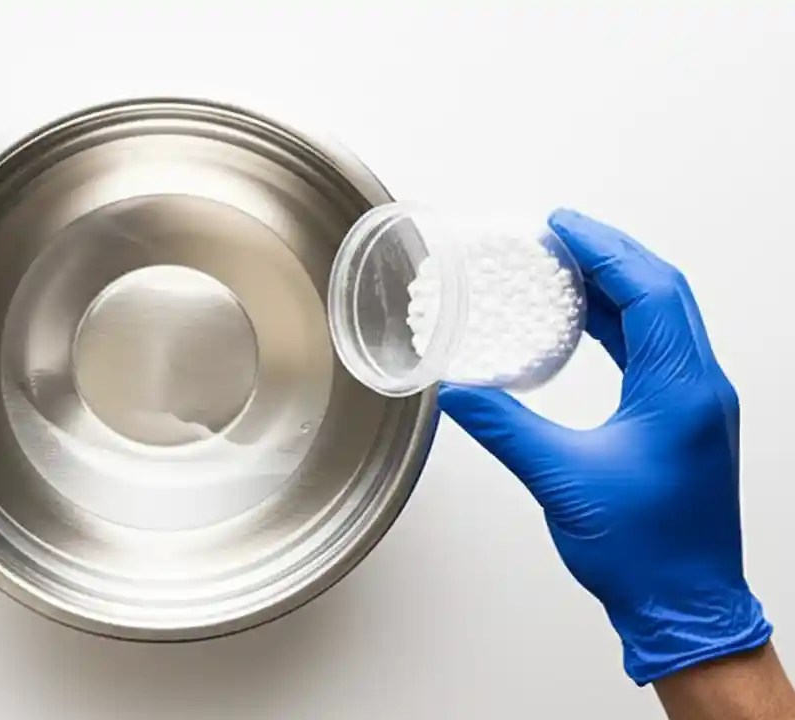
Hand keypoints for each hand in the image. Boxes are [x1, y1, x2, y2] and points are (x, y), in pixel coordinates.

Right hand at [439, 210, 770, 684]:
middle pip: (663, 294)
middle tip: (561, 234)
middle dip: (611, 255)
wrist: (686, 607)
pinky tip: (587, 323)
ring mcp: (696, 405)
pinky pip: (657, 350)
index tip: (563, 226)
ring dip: (618, 286)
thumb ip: (505, 427)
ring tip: (567, 266)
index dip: (605, 249)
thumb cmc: (646, 554)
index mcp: (681, 391)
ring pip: (663, 319)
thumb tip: (458, 391)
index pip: (651, 292)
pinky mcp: (684, 423)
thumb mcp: (561, 481)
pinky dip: (621, 324)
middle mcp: (699, 389)